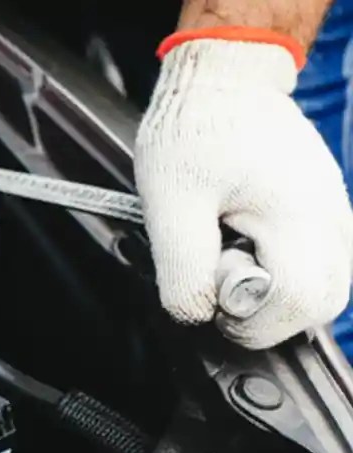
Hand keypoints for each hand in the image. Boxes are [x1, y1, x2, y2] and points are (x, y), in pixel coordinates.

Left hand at [136, 39, 352, 348]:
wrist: (223, 81)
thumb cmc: (193, 130)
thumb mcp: (168, 202)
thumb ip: (183, 267)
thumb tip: (196, 314)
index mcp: (297, 214)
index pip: (299, 303)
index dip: (249, 320)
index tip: (210, 298)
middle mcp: (331, 218)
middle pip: (321, 305)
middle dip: (264, 316)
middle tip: (217, 281)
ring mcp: (335, 215)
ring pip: (324, 291)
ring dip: (273, 296)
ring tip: (228, 257)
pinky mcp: (325, 214)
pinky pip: (317, 268)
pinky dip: (282, 275)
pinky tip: (244, 246)